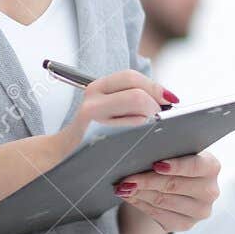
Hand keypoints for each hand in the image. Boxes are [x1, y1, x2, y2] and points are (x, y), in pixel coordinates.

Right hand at [55, 69, 177, 153]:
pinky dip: (142, 136)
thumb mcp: (109, 109)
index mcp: (98, 86)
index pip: (131, 77)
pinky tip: (143, 141)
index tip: (172, 99)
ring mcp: (91, 117)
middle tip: (161, 119)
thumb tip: (169, 99)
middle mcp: (92, 97)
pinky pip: (129, 132)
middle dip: (155, 106)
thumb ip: (132, 99)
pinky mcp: (93, 136)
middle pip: (136, 95)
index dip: (155, 87)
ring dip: (151, 122)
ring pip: (136, 113)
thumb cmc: (95, 134)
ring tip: (153, 130)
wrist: (63, 156)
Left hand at [114, 151, 220, 232]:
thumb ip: (166, 147)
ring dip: (139, 193)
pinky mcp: (186, 224)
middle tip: (126, 179)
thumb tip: (142, 140)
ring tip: (123, 187)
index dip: (175, 166)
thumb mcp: (175, 150)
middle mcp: (210, 190)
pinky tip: (131, 197)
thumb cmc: (175, 161)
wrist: (178, 185)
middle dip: (146, 181)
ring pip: (162, 201)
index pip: (195, 166)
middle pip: (174, 185)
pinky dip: (141, 204)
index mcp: (212, 166)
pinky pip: (159, 215)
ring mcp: (200, 210)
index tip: (155, 165)